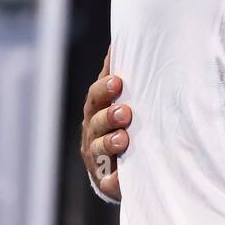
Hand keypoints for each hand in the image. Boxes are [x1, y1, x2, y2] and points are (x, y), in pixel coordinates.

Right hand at [80, 47, 130, 200]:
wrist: (130, 163)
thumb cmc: (131, 121)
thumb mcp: (129, 97)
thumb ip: (125, 73)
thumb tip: (121, 41)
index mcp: (99, 109)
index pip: (96, 96)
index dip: (104, 89)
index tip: (118, 82)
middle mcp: (94, 132)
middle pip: (95, 121)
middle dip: (108, 116)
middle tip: (125, 112)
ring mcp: (97, 157)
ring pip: (97, 149)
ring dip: (109, 143)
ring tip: (123, 140)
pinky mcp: (107, 181)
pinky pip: (108, 182)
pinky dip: (114, 181)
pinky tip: (120, 178)